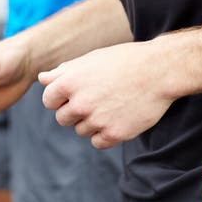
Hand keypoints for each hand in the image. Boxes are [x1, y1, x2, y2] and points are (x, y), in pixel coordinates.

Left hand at [39, 40, 174, 148]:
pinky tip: (117, 117)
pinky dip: (104, 134)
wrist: (159, 71)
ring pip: (81, 130)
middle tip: (96, 98)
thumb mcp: (91, 59)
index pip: (48, 100)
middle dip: (74, 111)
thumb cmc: (124, 61)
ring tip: (110, 104)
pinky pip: (97, 142)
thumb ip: (63, 71)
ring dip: (91, 122)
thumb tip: (42, 78)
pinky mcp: (114, 134)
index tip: (75, 92)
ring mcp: (97, 120)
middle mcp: (80, 103)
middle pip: (62, 118)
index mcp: (69, 82)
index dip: (60, 97)